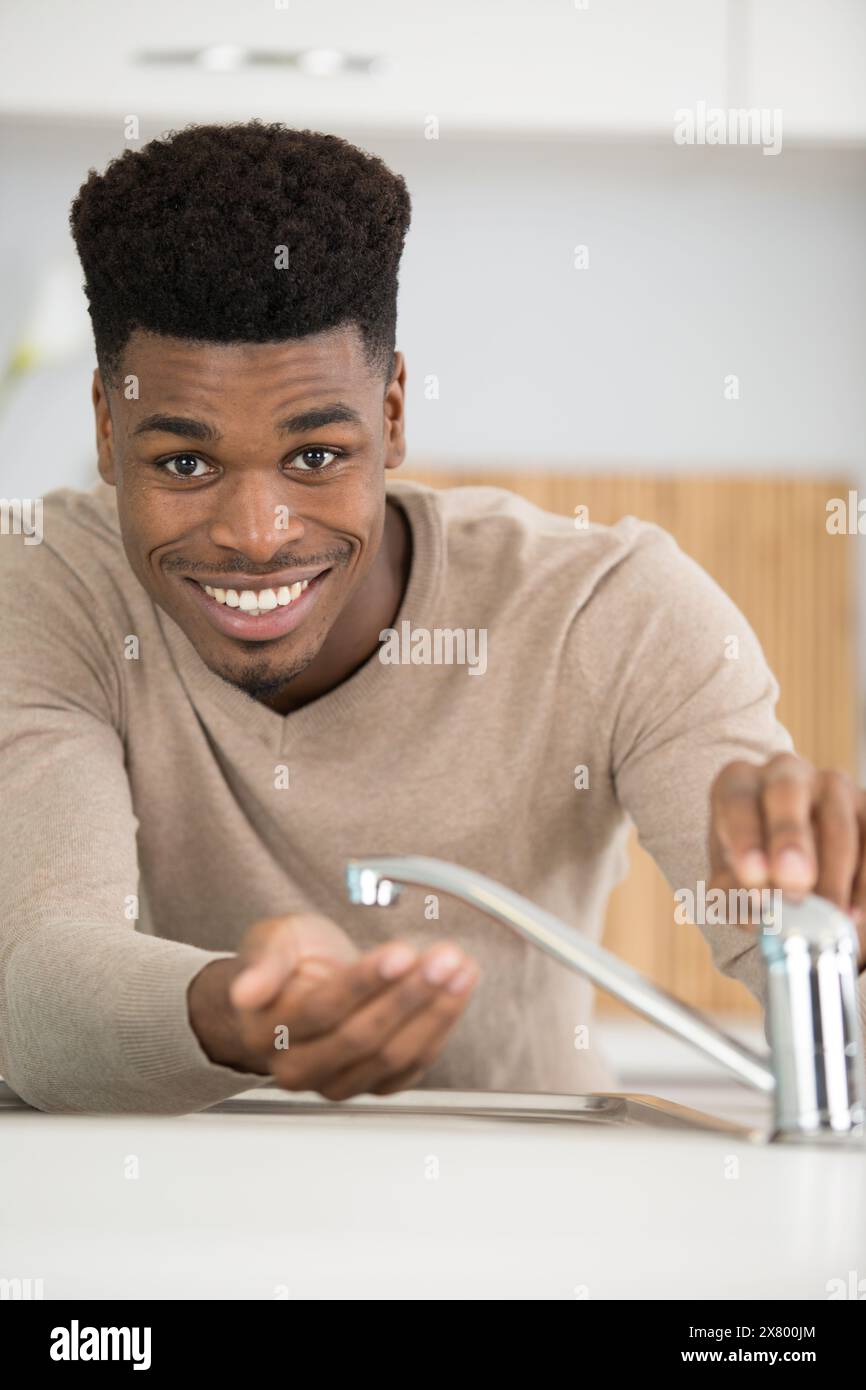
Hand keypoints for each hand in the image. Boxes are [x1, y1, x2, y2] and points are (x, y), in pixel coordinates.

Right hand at [226, 911, 479, 1098]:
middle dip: (410, 995)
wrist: (292, 993)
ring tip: (459, 970)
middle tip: (443, 959)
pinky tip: (455, 994)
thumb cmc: (285, 964)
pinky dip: (438, 1030)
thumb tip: (246, 992)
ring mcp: (336, 1083)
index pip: (323, 1009)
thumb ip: (264, 964)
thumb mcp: (271, 941)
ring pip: (392, 1057)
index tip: (400, 952)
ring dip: (434, 1012)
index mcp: (268, 1032)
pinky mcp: (370, 1086)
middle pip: (363, 1037)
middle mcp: (299, 1068)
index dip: (365, 982)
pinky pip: (411, 1068)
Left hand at [709, 752, 865, 965]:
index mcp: (740, 781)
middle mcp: (784, 772)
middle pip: (787, 793)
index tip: (752, 875)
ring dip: (832, 876)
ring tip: (825, 917)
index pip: (738, 801)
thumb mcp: (730, 873)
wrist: (790, 850)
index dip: (745, 837)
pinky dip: (862, 882)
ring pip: (837, 825)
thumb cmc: (753, 861)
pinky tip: (852, 913)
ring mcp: (831, 785)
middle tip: (794, 883)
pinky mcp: (865, 806)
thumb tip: (755, 914)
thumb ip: (733, 891)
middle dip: (789, 838)